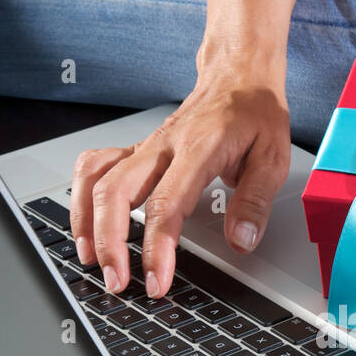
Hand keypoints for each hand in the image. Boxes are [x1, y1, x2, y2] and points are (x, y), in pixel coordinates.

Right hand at [69, 60, 290, 296]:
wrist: (239, 74)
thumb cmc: (254, 114)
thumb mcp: (273, 158)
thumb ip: (255, 201)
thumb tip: (241, 240)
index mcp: (198, 149)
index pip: (167, 204)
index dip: (156, 248)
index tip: (156, 280)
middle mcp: (163, 146)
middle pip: (117, 193)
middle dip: (110, 243)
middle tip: (117, 281)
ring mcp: (145, 147)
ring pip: (97, 180)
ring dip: (86, 222)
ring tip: (91, 259)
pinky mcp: (136, 149)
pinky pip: (94, 167)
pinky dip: (82, 196)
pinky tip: (86, 223)